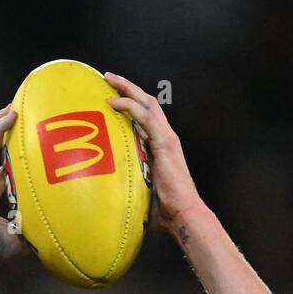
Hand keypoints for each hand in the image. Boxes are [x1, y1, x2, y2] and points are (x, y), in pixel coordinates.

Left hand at [104, 72, 203, 234]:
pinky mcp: (164, 143)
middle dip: (128, 87)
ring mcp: (166, 138)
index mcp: (162, 147)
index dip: (132, 103)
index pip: (147, 117)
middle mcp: (166, 137)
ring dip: (127, 89)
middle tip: (108, 78)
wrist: (184, 215)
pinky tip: (114, 102)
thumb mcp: (143, 193)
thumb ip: (130, 187)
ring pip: (146, 103)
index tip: (113, 97)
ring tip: (109, 80)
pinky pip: (144, 116)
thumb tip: (110, 198)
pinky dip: (129, 105)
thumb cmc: (166, 212)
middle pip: (147, 102)